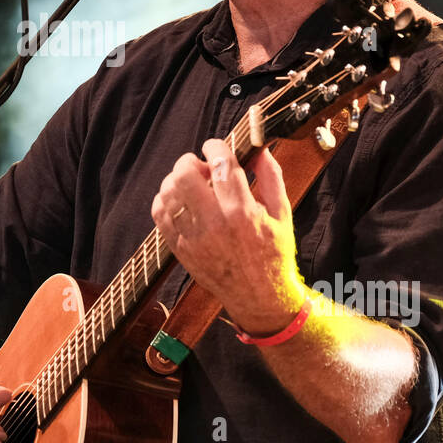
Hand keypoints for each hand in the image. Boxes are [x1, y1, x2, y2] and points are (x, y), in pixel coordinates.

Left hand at [151, 138, 303, 333]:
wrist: (258, 296)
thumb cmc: (274, 253)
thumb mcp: (282, 213)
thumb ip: (271, 176)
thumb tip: (259, 148)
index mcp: (242, 212)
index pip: (220, 163)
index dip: (215, 145)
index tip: (216, 146)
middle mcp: (214, 224)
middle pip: (183, 175)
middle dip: (190, 161)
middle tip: (201, 167)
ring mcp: (193, 238)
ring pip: (167, 193)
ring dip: (177, 180)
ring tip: (192, 185)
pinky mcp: (180, 249)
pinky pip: (159, 214)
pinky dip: (166, 200)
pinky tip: (181, 201)